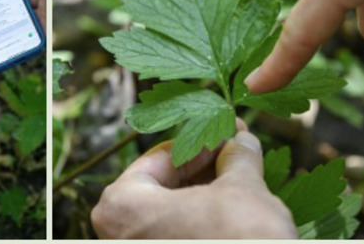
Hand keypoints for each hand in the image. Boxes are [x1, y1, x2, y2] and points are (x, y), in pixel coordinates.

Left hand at [92, 122, 296, 238]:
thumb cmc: (240, 239)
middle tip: (237, 149)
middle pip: (165, 187)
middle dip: (205, 168)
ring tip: (243, 174)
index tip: (227, 131)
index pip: (160, 159)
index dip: (201, 141)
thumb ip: (237, 159)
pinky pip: (181, 236)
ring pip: (174, 214)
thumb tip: (241, 142)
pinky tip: (238, 208)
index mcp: (120, 205)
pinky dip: (205, 221)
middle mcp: (120, 235)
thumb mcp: (242, 189)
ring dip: (208, 194)